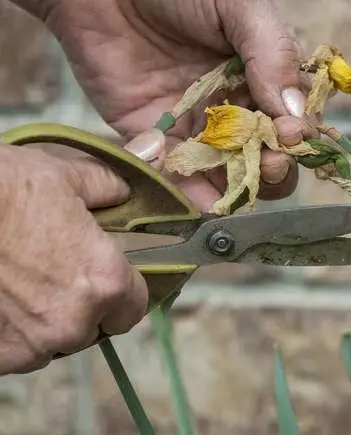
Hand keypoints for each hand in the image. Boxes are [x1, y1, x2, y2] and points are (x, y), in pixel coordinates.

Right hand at [0, 146, 147, 374]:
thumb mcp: (64, 177)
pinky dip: (10, 332)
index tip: (105, 278)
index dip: (121, 293)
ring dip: (43, 322)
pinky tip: (0, 302)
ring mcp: (29, 347)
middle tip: (55, 275)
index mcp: (105, 283)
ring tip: (19, 287)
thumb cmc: (4, 190)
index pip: (134, 308)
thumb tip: (122, 192)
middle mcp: (73, 324)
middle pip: (92, 327)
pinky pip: (15, 351)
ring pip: (51, 342)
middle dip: (81, 306)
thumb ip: (106, 190)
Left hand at [36, 0, 314, 210]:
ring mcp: (197, 128)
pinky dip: (183, 188)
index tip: (291, 134)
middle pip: (265, 155)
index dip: (296, 133)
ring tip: (233, 188)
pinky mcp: (157, 140)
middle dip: (272, 168)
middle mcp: (235, 108)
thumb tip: (296, 113)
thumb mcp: (239, 8)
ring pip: (225, 174)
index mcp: (265, 78)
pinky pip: (176, 174)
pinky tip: (191, 189)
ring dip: (234, 188)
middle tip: (270, 163)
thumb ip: (273, 54)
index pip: (293, 118)